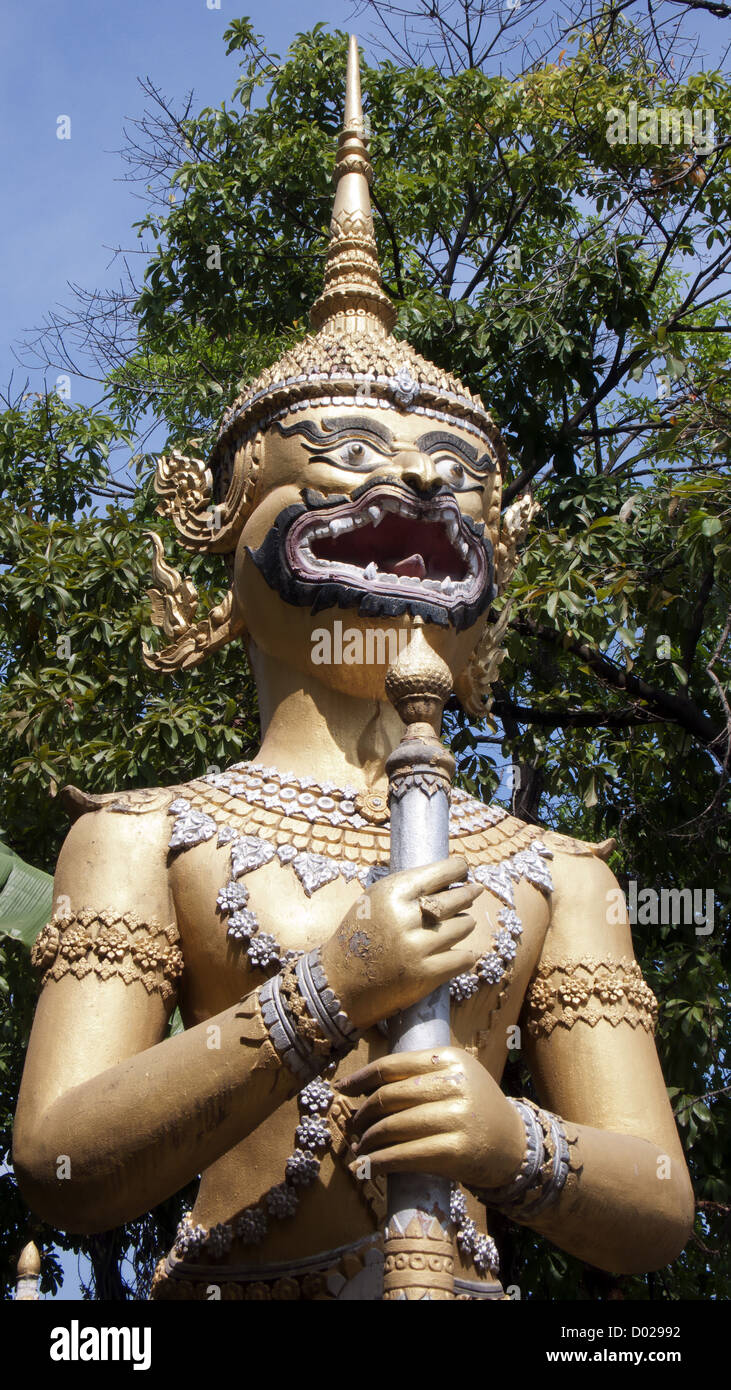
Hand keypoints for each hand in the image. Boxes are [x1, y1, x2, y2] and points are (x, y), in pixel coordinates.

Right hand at [320, 856, 480, 1031]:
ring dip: (465, 924)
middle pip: (456, 899)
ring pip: (463, 927)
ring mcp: (416, 947)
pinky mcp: (425, 975)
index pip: (440, 873)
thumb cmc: (360, 935)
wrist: (340, 982)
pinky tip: (460, 952)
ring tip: (461, 924)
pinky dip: (464, 955)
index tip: (464, 870)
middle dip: (468, 893)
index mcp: (391, 893)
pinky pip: (463, 959)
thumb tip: (453, 881)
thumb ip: (408, 889)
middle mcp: (405, 918)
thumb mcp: (375, 900)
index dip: (458, 868)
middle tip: (474, 891)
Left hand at [338, 1046, 525, 1188]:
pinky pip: (405, 1156)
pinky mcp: (457, 1152)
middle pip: (389, 1097)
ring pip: (394, 1127)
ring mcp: (458, 1118)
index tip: (342, 1089)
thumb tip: (361, 1086)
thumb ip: (419, 1074)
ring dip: (369, 1141)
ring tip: (361, 1147)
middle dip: (364, 1114)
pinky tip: (367, 1167)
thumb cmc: (474, 1109)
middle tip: (355, 1126)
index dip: (361, 1078)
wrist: (514, 1145)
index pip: (392, 1065)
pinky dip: (379, 1163)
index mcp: (451, 1058)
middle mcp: (455, 1084)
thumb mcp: (455, 1077)